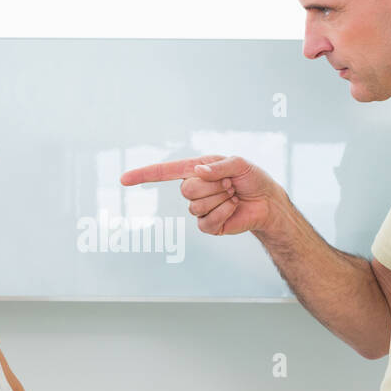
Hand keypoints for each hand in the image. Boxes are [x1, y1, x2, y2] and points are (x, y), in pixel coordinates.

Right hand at [120, 155, 284, 236]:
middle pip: (186, 190)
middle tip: (229, 184)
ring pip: (196, 206)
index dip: (143, 175)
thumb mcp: (239, 164)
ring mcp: (199, 209)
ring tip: (233, 195)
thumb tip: (197, 171)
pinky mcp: (208, 226)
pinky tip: (233, 208)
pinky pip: (206, 222)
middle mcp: (194, 189)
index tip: (123, 179)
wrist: (267, 202)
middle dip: (212, 186)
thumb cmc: (252, 178)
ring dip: (221, 199)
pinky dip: (224, 213)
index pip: (164, 172)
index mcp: (195, 170)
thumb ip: (218, 166)